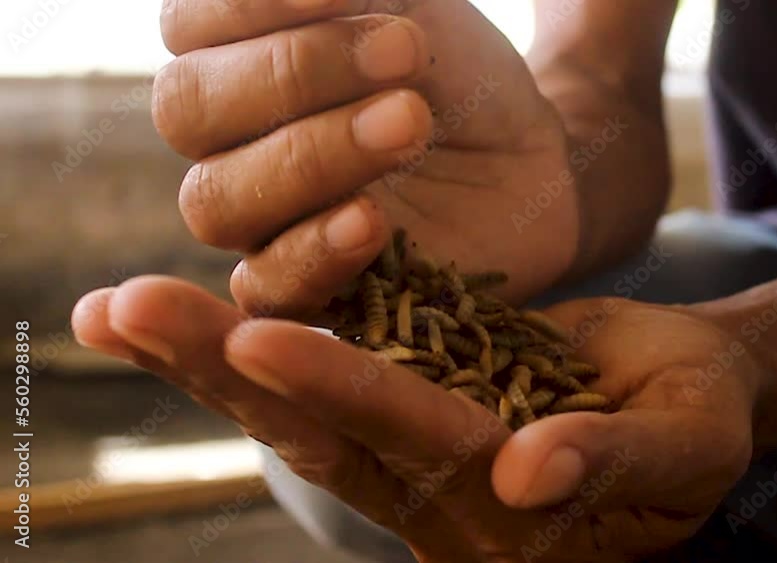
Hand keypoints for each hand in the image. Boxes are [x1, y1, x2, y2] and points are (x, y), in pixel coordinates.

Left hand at [73, 276, 776, 560]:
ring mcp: (417, 450)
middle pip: (325, 432)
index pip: (418, 447)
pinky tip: (192, 310)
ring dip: (213, 355)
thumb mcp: (683, 445)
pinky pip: (329, 371)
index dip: (344, 393)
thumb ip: (611, 461)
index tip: (262, 341)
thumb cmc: (698, 422)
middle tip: (130, 311)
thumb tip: (525, 474)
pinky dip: (258, 342)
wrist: (686, 390)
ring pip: (306, 405)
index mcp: (506, 521)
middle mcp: (439, 494)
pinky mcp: (412, 401)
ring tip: (125, 308)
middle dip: (226, 371)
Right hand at [154, 0, 579, 313]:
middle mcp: (227, 139)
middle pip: (187, 111)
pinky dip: (313, 252)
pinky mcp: (302, 288)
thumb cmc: (457, 78)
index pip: (188, 26)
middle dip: (293, 76)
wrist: (527, 164)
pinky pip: (266, 287)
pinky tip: (372, 219)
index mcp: (233, 57)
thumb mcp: (416, 6)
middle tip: (404, 50)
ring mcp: (258, 220)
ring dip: (312, 156)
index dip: (247, 6)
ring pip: (218, 201)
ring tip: (411, 121)